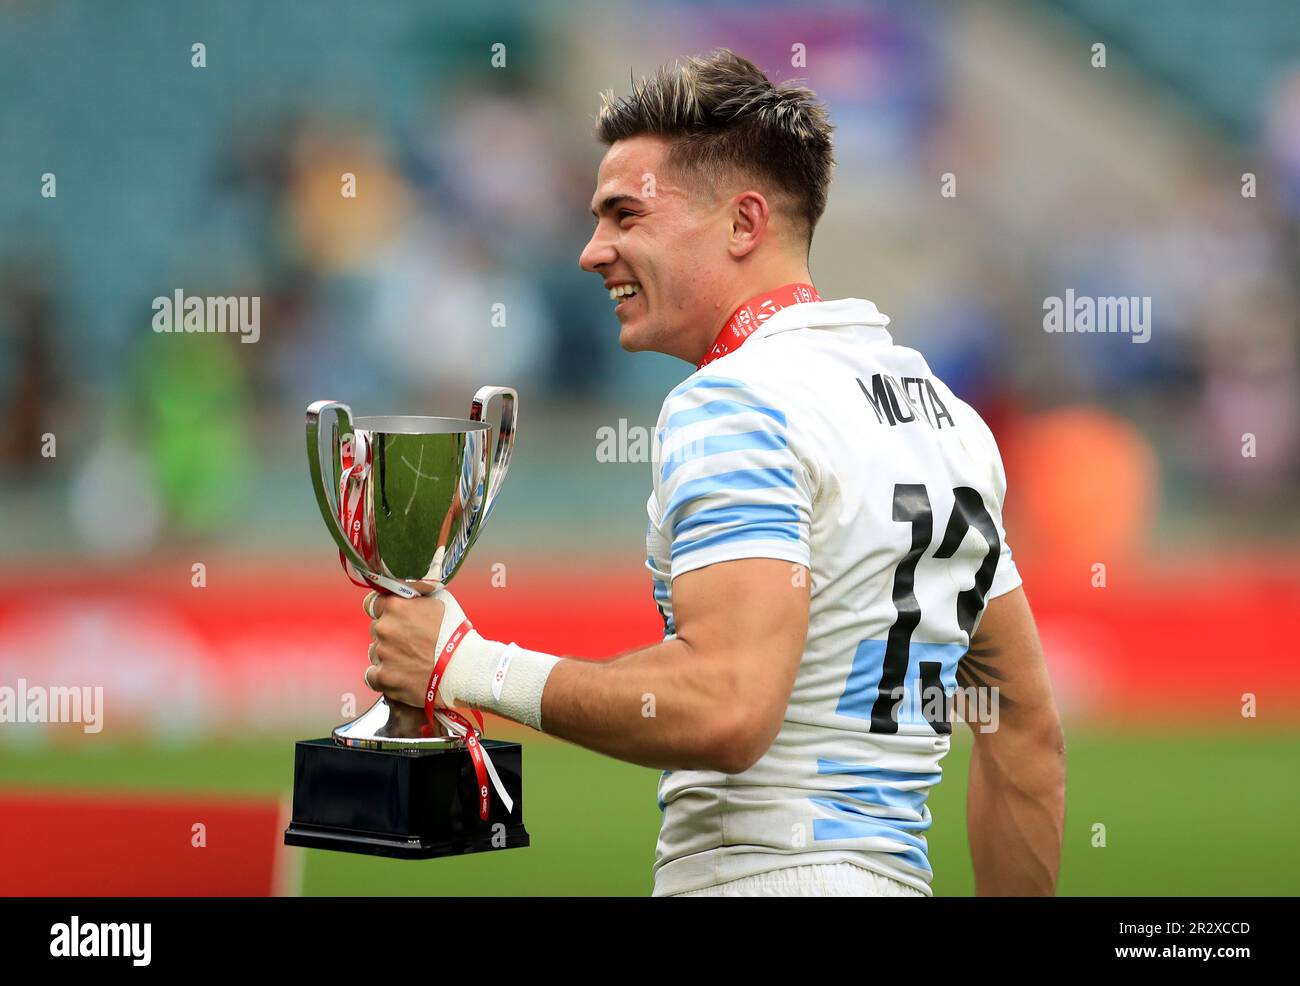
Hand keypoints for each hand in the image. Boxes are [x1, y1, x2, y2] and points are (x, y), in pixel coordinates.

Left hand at [363, 581, 449, 708]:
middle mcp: (384, 627)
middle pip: (376, 629)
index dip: (383, 611)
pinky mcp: (383, 677)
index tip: (391, 618)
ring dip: (388, 656)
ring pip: (376, 652)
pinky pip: (372, 675)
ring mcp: (382, 653)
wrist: (464, 669)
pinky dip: (384, 677)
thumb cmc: (456, 635)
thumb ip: (416, 595)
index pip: (372, 604)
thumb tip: (407, 591)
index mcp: (396, 605)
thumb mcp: (440, 601)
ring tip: (412, 661)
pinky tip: (401, 676)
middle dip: (390, 635)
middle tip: (411, 643)